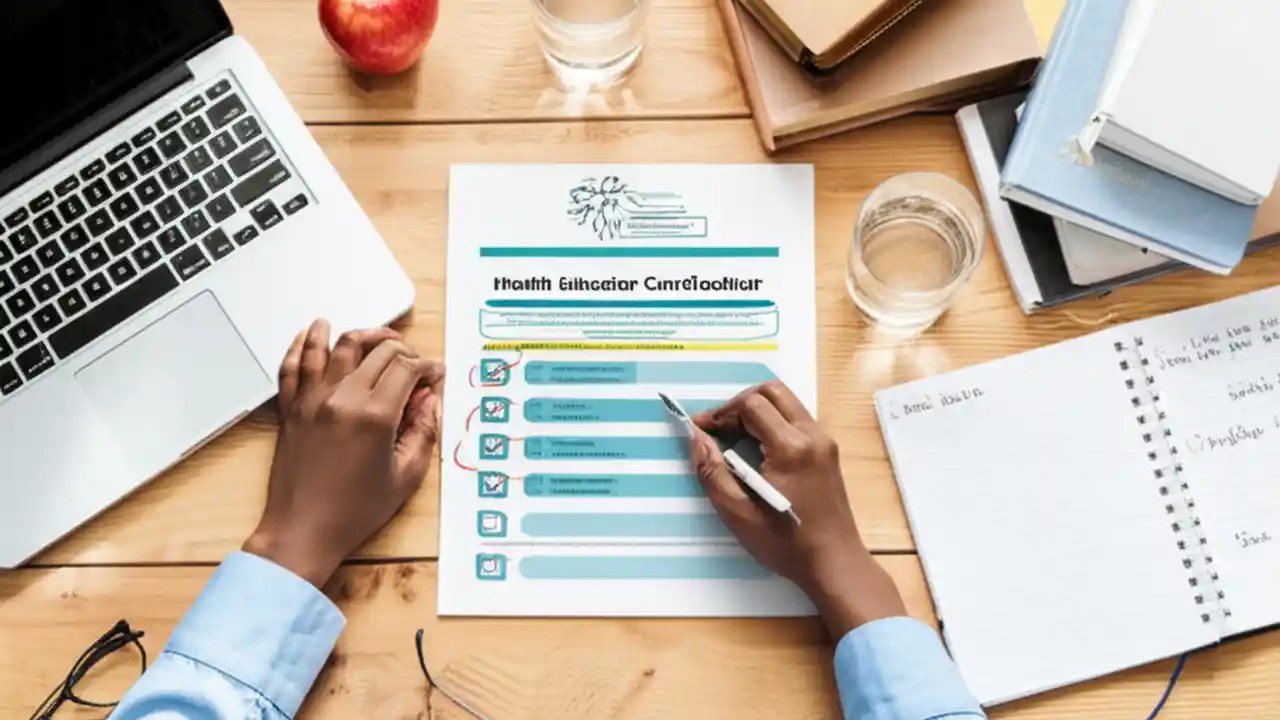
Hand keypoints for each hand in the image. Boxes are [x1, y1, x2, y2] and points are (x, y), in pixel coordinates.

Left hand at [242, 320, 444, 587]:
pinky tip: (315, 333)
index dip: (427, 366)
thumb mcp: (405, 476)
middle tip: (413, 360)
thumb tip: (428, 400)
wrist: (303, 530)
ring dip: (359, 333)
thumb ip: (422, 431)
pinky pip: (294, 364)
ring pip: (336, 345)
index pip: (407, 368)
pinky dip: (304, 344)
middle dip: (402, 348)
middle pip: (376, 349)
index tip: (435, 374)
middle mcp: (342, 399)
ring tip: (373, 333)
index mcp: (375, 416)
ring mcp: (312, 400)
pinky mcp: (291, 408)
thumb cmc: (354, 512)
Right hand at [689, 381, 905, 637]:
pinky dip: (772, 423)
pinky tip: (757, 450)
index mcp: (791, 448)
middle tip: (719, 428)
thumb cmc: (785, 544)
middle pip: (772, 392)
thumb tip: (696, 437)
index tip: (701, 430)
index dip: (721, 412)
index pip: (751, 405)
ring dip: (757, 411)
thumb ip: (712, 470)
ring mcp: (824, 442)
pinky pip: (796, 420)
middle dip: (739, 404)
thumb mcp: (738, 513)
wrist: (834, 563)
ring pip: (787, 403)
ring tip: (734, 438)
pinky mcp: (828, 452)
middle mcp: (812, 436)